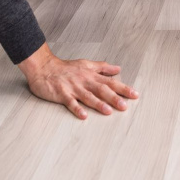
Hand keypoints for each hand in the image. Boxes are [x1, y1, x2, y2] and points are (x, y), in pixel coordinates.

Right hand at [18, 43, 138, 119]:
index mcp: (91, 75)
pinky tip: (83, 115)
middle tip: (125, 106)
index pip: (110, 82)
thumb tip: (118, 69)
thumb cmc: (65, 68)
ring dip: (98, 104)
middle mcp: (84, 82)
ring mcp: (73, 88)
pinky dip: (77, 108)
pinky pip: (70, 102)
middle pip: (101, 90)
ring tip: (108, 111)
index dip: (123, 88)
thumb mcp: (86, 64)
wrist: (44, 67)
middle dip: (114, 98)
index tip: (134, 94)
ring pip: (88, 96)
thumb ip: (103, 67)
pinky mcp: (62, 94)